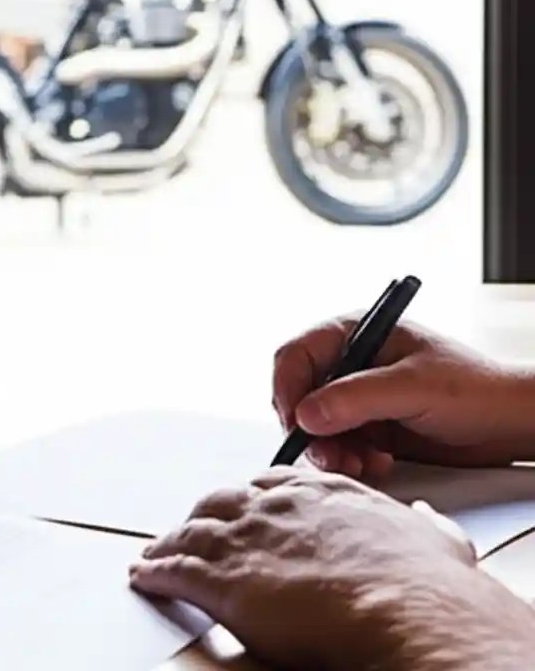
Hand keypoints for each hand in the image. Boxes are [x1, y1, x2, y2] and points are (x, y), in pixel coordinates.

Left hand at [129, 466, 534, 670]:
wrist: (405, 610)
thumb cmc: (423, 584)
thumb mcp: (435, 540)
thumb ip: (422, 525)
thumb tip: (424, 520)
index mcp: (322, 493)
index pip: (272, 483)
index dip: (253, 497)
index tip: (246, 506)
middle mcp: (275, 508)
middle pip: (221, 502)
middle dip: (204, 517)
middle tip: (193, 529)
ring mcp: (244, 540)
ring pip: (190, 534)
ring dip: (169, 544)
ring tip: (155, 552)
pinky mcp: (221, 581)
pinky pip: (173, 571)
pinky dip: (154, 575)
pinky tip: (146, 578)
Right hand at [272, 316, 534, 479]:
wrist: (511, 425)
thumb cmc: (475, 390)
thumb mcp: (413, 388)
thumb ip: (356, 398)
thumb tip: (305, 415)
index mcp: (356, 334)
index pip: (295, 355)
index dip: (288, 389)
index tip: (296, 423)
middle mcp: (351, 364)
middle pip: (299, 395)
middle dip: (311, 430)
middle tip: (331, 454)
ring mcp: (358, 396)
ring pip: (315, 426)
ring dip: (331, 450)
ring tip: (360, 464)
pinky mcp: (368, 426)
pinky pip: (337, 445)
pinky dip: (349, 460)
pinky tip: (376, 465)